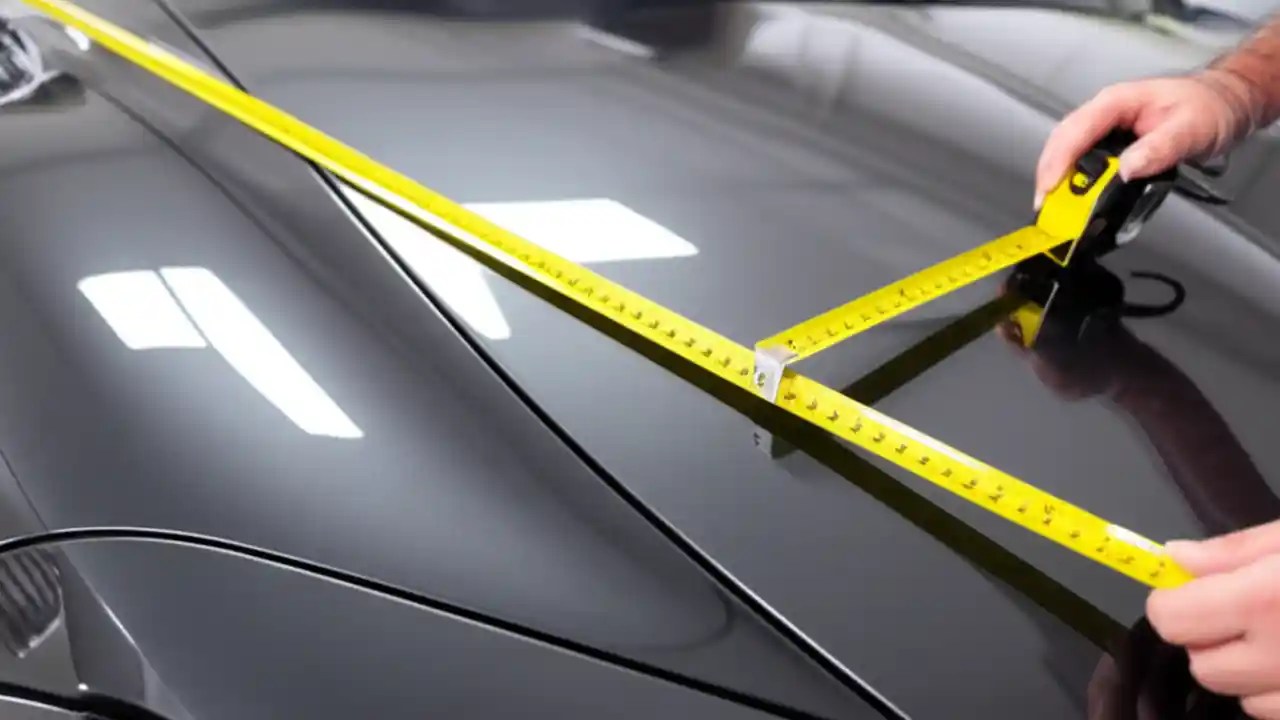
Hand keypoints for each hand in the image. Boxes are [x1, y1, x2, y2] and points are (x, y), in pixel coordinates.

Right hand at [1034, 70, 1260, 208]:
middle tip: (1047, 211)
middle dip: (1050, 178)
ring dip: (1060, 184)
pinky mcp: (1109, 146)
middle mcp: (1103, 115)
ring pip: (1068, 155)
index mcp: (1116, 103)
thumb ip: (1159, 149)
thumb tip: (1126, 171)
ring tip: (1058, 213)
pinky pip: (1083, 164)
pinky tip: (1077, 203)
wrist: (1224, 103)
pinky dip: (1076, 185)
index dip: (1057, 162)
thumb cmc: (1208, 108)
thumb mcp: (1190, 129)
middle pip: (1062, 144)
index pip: (1075, 131)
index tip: (1049, 191)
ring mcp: (1104, 130)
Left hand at [1148, 520, 1279, 717]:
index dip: (1172, 602)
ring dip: (1244, 670)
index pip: (1172, 619)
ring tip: (1275, 634)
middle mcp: (1279, 657)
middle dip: (1209, 639)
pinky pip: (1272, 711)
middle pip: (1202, 666)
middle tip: (1240, 611)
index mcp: (1265, 601)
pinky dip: (1275, 692)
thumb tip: (1173, 557)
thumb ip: (1235, 550)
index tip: (1185, 590)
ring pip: (1239, 696)